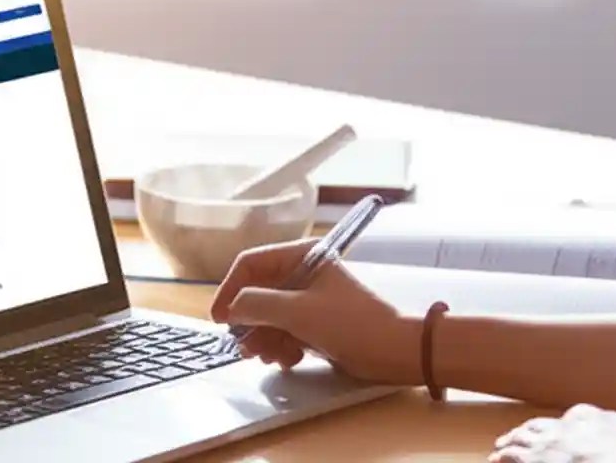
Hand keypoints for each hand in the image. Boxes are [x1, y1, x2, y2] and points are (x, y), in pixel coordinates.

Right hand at [209, 238, 421, 383]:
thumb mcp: (299, 312)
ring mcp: (309, 299)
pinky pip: (284, 331)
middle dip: (251, 322)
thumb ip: (258, 305)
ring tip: (272, 357)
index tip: (219, 319)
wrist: (396, 352)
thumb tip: (231, 308)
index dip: (230, 289)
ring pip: (268, 316)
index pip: (251, 264)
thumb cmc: (352, 324)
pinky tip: (290, 359)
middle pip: (258, 293)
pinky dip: (281, 346)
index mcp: (301, 256)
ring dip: (265, 338)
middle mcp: (303, 273)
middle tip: (248, 348)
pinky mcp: (316, 323)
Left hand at [490, 403, 615, 462]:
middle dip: (527, 434)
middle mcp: (573, 428)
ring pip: (524, 440)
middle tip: (512, 441)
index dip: (563, 426)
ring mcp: (554, 445)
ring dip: (510, 445)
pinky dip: (504, 457)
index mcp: (600, 421)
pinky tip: (493, 459)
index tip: (556, 430)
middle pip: (542, 428)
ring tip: (498, 452)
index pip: (577, 419)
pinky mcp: (541, 460)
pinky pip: (514, 457)